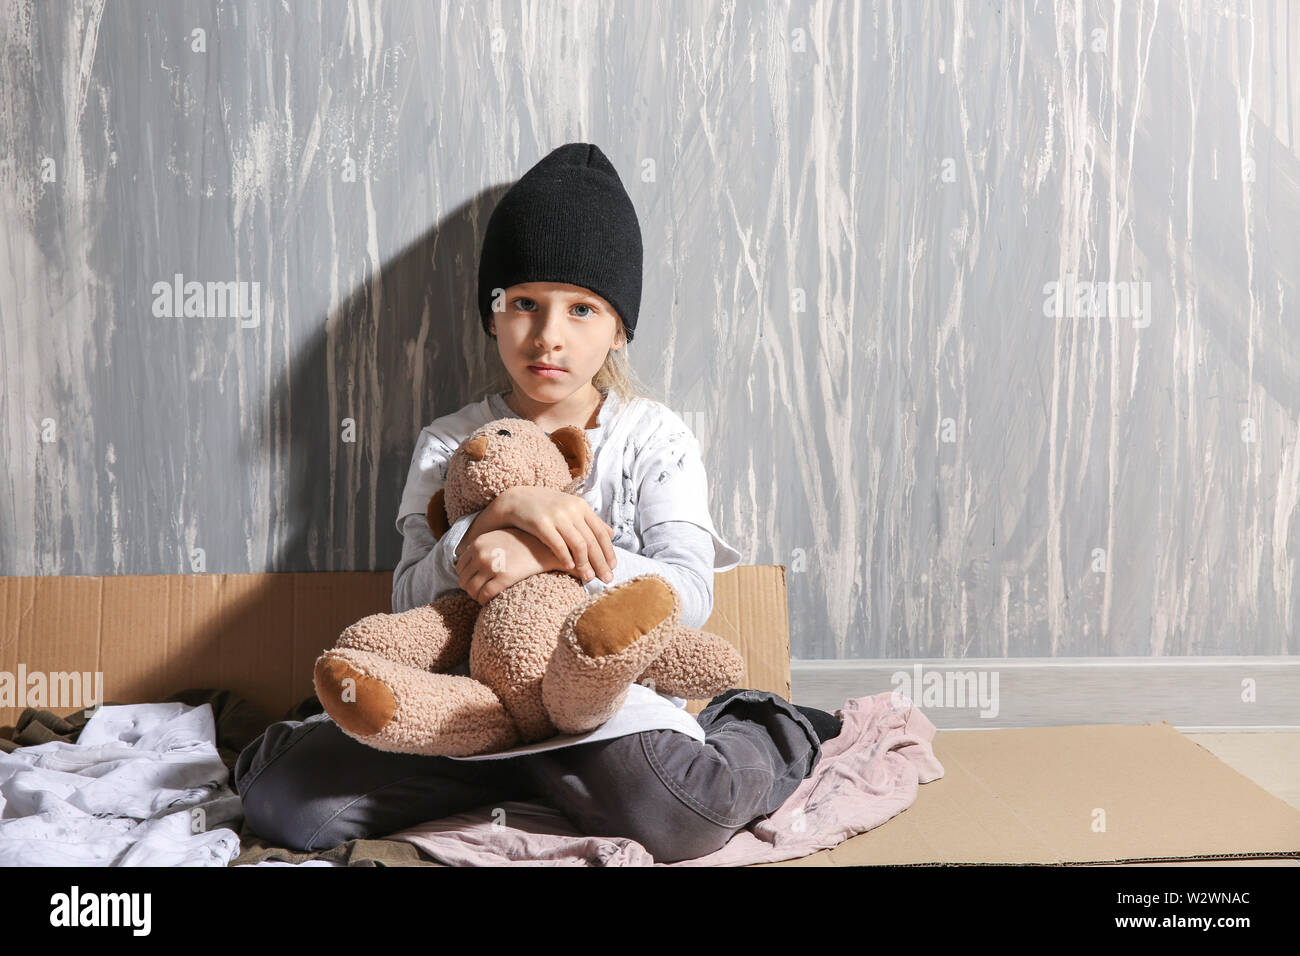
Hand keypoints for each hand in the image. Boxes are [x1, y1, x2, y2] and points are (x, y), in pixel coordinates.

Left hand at [454, 528, 555, 604]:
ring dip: (476, 596)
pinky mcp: (504, 578)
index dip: (466, 577)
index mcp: (478, 543)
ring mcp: (492, 567)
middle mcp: (482, 554)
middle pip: (464, 580)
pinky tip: (489, 601)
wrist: (544, 547)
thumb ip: (481, 546)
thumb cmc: (522, 543)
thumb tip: (466, 560)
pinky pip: (485, 595)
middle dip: (470, 588)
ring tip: (483, 598)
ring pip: (472, 590)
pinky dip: (484, 601)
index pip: (460, 567)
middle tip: (479, 592)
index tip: (474, 582)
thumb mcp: (497, 537)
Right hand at [498, 486, 616, 584]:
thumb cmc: (547, 508)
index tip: (613, 566)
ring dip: (584, 563)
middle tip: (606, 578)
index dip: (608, 551)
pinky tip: (569, 567)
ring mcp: (556, 515)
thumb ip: (590, 521)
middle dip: (600, 562)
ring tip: (588, 577)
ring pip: (578, 543)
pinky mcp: (541, 523)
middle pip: (591, 540)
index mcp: (581, 506)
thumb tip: (611, 534)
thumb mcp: (571, 509)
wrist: (517, 499)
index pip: (600, 532)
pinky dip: (565, 557)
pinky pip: (557, 544)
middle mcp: (571, 509)